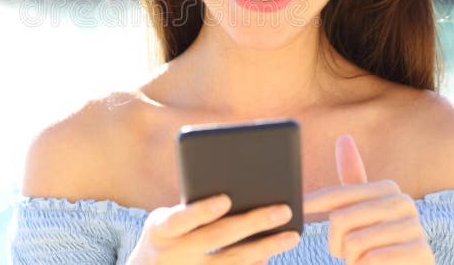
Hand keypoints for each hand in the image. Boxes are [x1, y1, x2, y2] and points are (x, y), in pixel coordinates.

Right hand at [125, 193, 299, 264]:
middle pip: (218, 238)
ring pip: (233, 262)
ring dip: (265, 248)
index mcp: (161, 229)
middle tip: (283, 209)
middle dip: (253, 223)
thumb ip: (191, 211)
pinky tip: (271, 254)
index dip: (203, 211)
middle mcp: (175, 253)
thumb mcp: (163, 221)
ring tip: (291, 236)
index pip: (182, 219)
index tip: (226, 199)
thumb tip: (237, 195)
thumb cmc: (164, 235)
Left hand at [302, 134, 435, 264]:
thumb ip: (353, 177)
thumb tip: (344, 137)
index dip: (312, 203)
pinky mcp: (422, 253)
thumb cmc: (377, 243)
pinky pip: (372, 260)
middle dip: (336, 244)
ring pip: (354, 243)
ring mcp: (416, 228)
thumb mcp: (363, 210)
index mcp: (388, 188)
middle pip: (341, 219)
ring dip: (351, 261)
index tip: (296, 208)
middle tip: (344, 253)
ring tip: (363, 261)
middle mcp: (404, 202)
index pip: (338, 195)